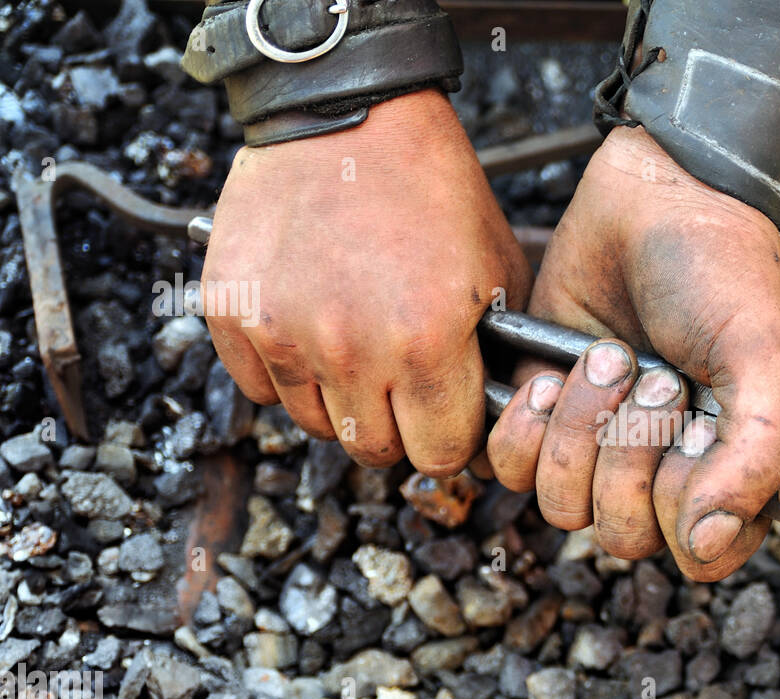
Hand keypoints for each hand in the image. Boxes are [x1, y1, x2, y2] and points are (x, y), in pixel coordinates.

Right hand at [201, 90, 530, 473]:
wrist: (347, 112)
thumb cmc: (431, 188)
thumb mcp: (496, 272)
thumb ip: (495, 356)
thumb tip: (492, 419)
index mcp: (426, 343)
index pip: (440, 454)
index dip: (450, 438)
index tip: (447, 418)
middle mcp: (351, 349)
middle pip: (375, 451)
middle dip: (397, 428)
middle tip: (402, 387)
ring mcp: (283, 333)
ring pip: (316, 426)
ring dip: (340, 402)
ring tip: (356, 347)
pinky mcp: (232, 313)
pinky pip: (258, 389)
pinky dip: (285, 373)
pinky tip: (309, 329)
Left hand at [487, 126, 779, 580]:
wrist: (654, 195)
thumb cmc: (722, 274)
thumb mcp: (763, 360)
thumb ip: (754, 458)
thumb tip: (708, 544)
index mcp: (726, 472)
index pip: (699, 555)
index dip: (686, 502)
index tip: (698, 428)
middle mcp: (660, 472)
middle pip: (621, 535)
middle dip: (628, 453)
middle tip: (653, 375)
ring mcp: (595, 448)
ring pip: (561, 506)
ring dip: (580, 429)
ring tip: (607, 358)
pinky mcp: (539, 415)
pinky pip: (509, 469)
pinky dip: (526, 423)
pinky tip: (555, 370)